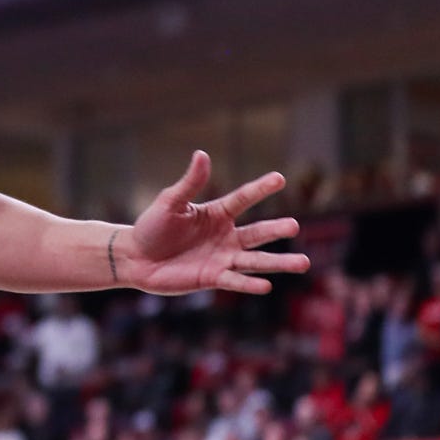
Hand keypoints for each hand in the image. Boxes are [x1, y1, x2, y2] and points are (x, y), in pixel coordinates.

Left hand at [119, 150, 310, 294]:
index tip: (280, 178)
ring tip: (303, 263)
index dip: (260, 189)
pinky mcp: (212, 278)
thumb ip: (190, 183)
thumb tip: (202, 154)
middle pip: (257, 233)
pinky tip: (266, 285)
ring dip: (277, 262)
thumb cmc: (152, 226)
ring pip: (255, 260)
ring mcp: (222, 258)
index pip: (243, 199)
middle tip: (294, 226)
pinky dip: (248, 284)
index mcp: (216, 214)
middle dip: (275, 230)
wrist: (135, 257)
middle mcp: (225, 236)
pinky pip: (234, 281)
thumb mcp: (170, 202)